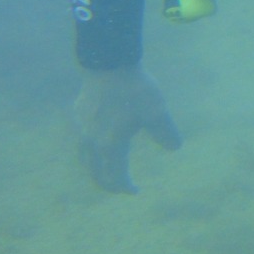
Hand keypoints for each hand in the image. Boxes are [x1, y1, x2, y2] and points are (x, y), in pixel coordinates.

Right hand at [74, 66, 182, 192]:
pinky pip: (81, 141)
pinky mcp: (79, 115)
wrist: (108, 63)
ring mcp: (82, 128)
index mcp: (110, 145)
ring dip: (95, 170)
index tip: (135, 190)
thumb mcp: (157, 112)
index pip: (115, 175)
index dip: (124, 186)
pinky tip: (97, 144)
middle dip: (108, 183)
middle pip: (95, 172)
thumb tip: (174, 148)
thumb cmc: (134, 89)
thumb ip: (166, 132)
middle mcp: (92, 141)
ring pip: (84, 158)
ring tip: (105, 171)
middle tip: (120, 187)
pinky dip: (89, 152)